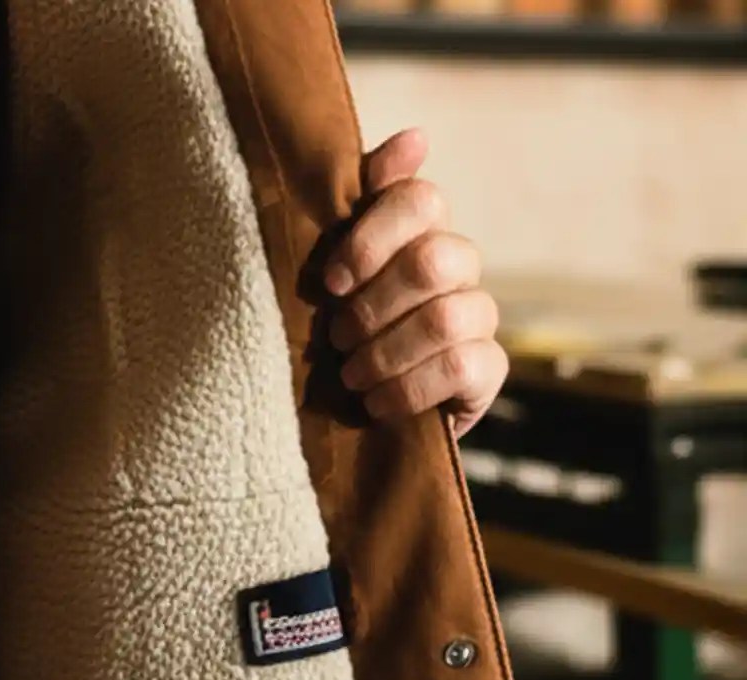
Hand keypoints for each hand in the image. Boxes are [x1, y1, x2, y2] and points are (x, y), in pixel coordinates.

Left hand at [321, 129, 506, 435]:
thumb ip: (358, 197)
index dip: (373, 238)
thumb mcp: (331, 261)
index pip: (420, 200)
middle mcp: (457, 263)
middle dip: (374, 305)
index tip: (333, 281)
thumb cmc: (336, 318)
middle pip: (433, 261)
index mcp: (417, 228)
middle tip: (336, 336)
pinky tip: (376, 402)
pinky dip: (409, 387)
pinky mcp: (488, 368)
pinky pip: (462, 366)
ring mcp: (478, 315)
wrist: (351, 402)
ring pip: (446, 318)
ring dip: (385, 351)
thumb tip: (416, 138)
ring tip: (351, 375)